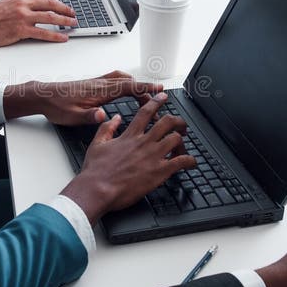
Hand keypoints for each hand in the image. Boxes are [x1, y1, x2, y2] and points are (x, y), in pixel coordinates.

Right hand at [0, 0, 76, 47]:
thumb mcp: (6, 2)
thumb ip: (21, 2)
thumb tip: (34, 6)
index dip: (56, 1)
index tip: (63, 5)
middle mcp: (23, 4)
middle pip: (50, 4)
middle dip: (64, 9)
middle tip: (73, 13)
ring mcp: (23, 17)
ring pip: (50, 17)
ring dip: (64, 21)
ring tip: (72, 24)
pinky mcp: (22, 30)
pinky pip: (43, 33)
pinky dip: (56, 35)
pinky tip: (63, 37)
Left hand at [2, 71, 161, 122]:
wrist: (43, 96)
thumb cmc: (56, 106)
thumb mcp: (72, 116)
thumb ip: (89, 116)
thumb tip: (103, 115)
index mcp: (98, 91)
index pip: (127, 87)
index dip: (144, 88)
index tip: (159, 89)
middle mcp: (99, 83)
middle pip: (128, 82)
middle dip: (144, 87)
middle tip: (156, 96)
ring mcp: (96, 82)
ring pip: (122, 79)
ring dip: (135, 84)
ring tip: (144, 94)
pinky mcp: (92, 83)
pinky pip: (115, 79)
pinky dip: (125, 82)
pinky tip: (125, 89)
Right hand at [61, 93, 196, 222]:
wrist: (97, 189)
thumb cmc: (95, 171)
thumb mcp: (96, 144)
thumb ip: (107, 128)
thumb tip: (115, 118)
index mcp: (130, 135)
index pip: (146, 112)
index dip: (157, 101)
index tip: (164, 97)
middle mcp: (144, 143)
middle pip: (168, 122)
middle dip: (178, 121)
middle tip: (181, 126)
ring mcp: (153, 156)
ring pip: (176, 138)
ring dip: (183, 141)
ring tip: (183, 146)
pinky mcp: (159, 172)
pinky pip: (181, 161)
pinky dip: (190, 160)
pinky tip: (191, 163)